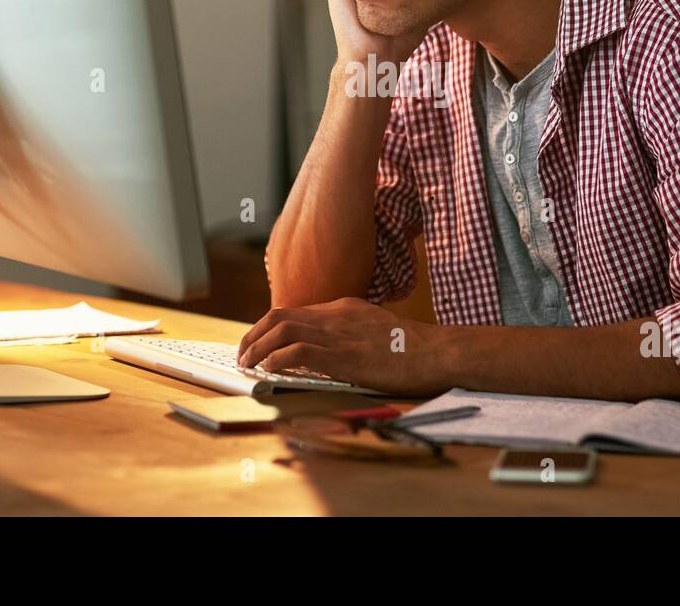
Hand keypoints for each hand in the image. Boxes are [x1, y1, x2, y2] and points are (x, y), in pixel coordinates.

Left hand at [236, 297, 446, 396]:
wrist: (436, 352)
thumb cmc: (414, 349)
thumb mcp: (377, 330)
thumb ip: (352, 334)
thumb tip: (332, 352)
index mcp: (344, 308)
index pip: (295, 312)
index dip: (270, 327)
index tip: (259, 342)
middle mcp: (335, 315)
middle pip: (280, 316)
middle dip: (254, 334)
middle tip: (243, 353)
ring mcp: (338, 334)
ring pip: (281, 331)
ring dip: (257, 348)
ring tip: (247, 364)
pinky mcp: (342, 356)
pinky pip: (296, 353)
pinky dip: (276, 360)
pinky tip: (268, 371)